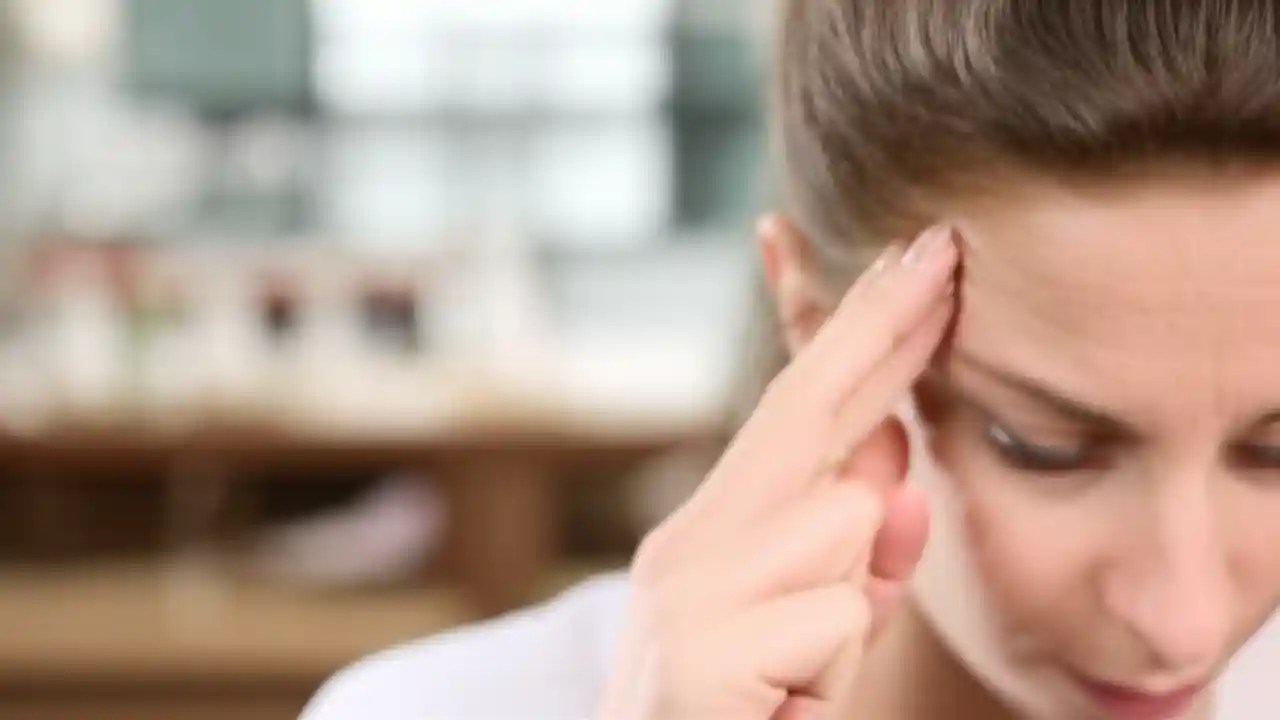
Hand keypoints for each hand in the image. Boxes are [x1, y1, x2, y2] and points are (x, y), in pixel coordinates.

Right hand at [599, 221, 957, 719]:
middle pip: (803, 413)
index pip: (797, 418)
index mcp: (714, 535)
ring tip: (795, 682)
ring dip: (849, 608)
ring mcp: (687, 589)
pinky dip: (829, 668)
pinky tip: (779, 708)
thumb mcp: (821, 646)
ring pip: (841, 524)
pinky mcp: (699, 649)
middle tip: (940, 250)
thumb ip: (860, 572)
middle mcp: (690, 543)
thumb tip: (902, 490)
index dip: (862, 343)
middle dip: (879, 331)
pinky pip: (830, 616)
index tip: (915, 273)